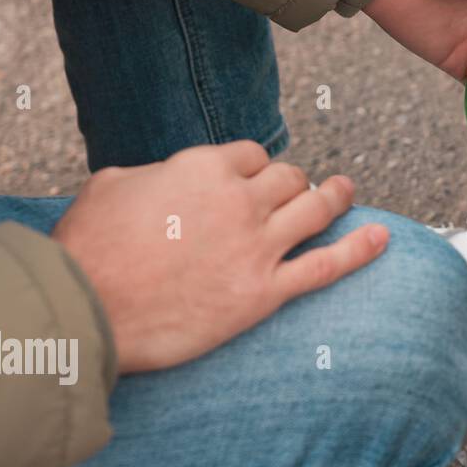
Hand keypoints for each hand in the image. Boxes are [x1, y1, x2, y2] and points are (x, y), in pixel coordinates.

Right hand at [51, 142, 387, 373]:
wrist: (84, 311)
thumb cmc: (87, 249)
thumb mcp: (111, 186)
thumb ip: (151, 174)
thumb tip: (164, 178)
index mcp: (203, 167)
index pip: (252, 156)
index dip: (255, 168)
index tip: (252, 179)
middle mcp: (240, 200)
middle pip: (290, 179)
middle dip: (294, 183)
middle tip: (295, 192)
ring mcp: (257, 246)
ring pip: (314, 210)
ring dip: (336, 198)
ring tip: (345, 193)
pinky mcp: (264, 292)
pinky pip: (326, 265)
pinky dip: (359, 249)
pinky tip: (381, 237)